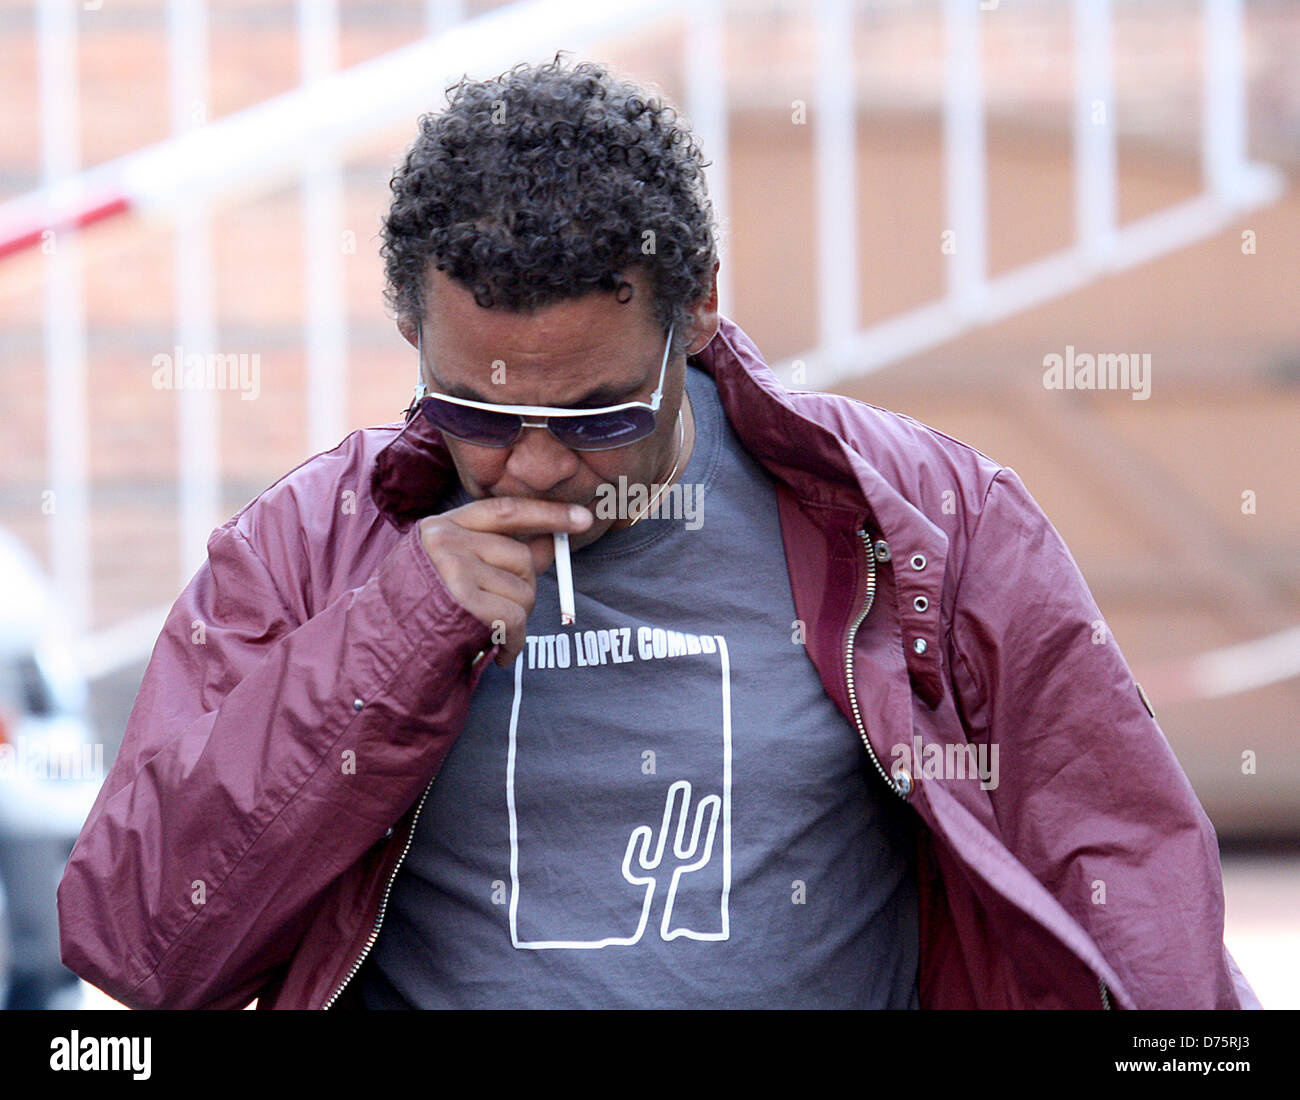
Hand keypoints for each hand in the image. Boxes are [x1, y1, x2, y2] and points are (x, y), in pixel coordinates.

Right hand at [416, 497, 592, 666]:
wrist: (377, 656)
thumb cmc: (421, 617)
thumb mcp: (454, 575)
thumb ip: (499, 557)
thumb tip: (552, 543)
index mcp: (442, 527)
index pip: (505, 510)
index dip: (547, 513)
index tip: (584, 518)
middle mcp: (445, 540)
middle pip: (521, 558)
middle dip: (524, 592)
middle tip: (501, 617)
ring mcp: (452, 568)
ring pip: (522, 592)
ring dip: (516, 623)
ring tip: (490, 636)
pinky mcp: (461, 601)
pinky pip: (514, 619)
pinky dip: (514, 642)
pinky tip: (498, 653)